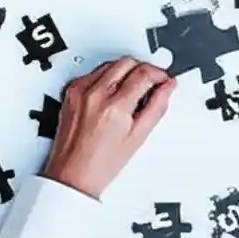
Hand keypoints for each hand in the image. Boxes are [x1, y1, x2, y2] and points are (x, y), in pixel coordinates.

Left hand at [42, 57, 175, 198]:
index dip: (159, 74)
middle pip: (127, 62)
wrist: (73, 175)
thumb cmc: (102, 164)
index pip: (144, 74)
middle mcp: (95, 94)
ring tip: (130, 93)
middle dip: (143, 70)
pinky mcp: (70, 92)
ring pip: (110, 64)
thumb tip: (167, 87)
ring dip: (124, 72)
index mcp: (114, 107)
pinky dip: (106, 79)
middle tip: (149, 84)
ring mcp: (80, 91)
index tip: (164, 80)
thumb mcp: (138, 137)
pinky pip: (93, 73)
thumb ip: (157, 107)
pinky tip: (111, 96)